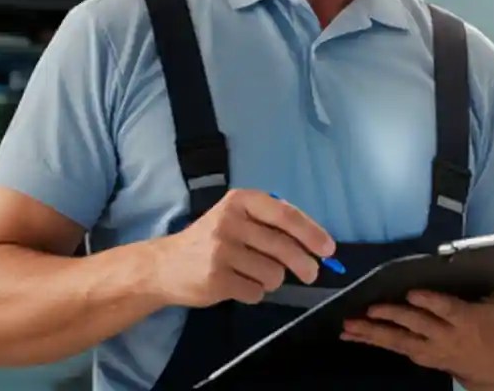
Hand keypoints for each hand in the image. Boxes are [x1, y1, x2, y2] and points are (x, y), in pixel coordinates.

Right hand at [151, 189, 334, 307]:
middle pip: (284, 247)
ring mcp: (220, 251)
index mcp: (240, 201)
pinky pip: (256, 292)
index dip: (312, 233)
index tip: (329, 249)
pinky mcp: (215, 279)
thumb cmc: (210, 239)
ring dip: (272, 280)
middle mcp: (230, 222)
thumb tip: (317, 245)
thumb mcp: (237, 218)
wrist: (164, 265)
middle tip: (311, 273)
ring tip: (255, 275)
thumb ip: (271, 224)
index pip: (286, 215)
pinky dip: (255, 292)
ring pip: (273, 274)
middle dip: (305, 264)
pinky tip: (238, 284)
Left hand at [341, 282, 493, 386]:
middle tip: (372, 308)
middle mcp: (447, 338)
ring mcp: (432, 350)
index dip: (430, 303)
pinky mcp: (421, 356)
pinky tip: (351, 335)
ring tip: (350, 326)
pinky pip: (394, 348)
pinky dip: (371, 341)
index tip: (413, 294)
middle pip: (418, 326)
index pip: (447, 311)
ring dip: (373, 334)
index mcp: (468, 321)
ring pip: (400, 341)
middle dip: (394, 317)